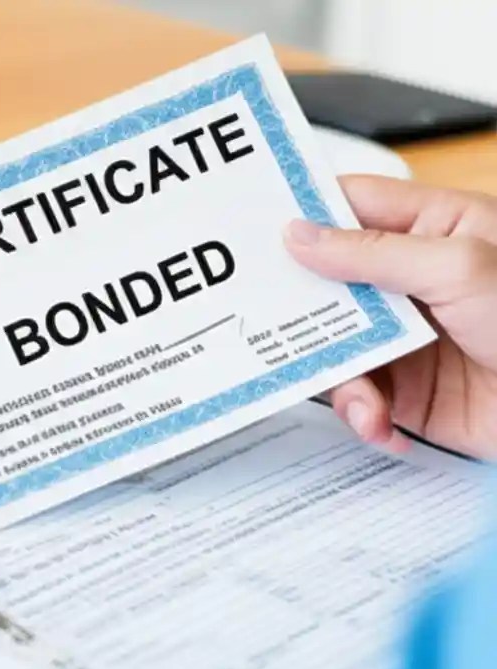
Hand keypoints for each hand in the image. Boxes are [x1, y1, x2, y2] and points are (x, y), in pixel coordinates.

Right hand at [285, 174, 496, 459]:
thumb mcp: (457, 267)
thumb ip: (372, 252)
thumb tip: (300, 235)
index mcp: (433, 227)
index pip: (349, 206)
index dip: (300, 214)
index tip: (252, 228)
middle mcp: (412, 280)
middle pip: (326, 282)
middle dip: (299, 306)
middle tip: (265, 319)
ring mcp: (407, 337)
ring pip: (332, 346)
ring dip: (337, 376)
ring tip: (360, 397)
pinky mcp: (408, 392)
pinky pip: (359, 397)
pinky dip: (362, 415)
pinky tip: (380, 422)